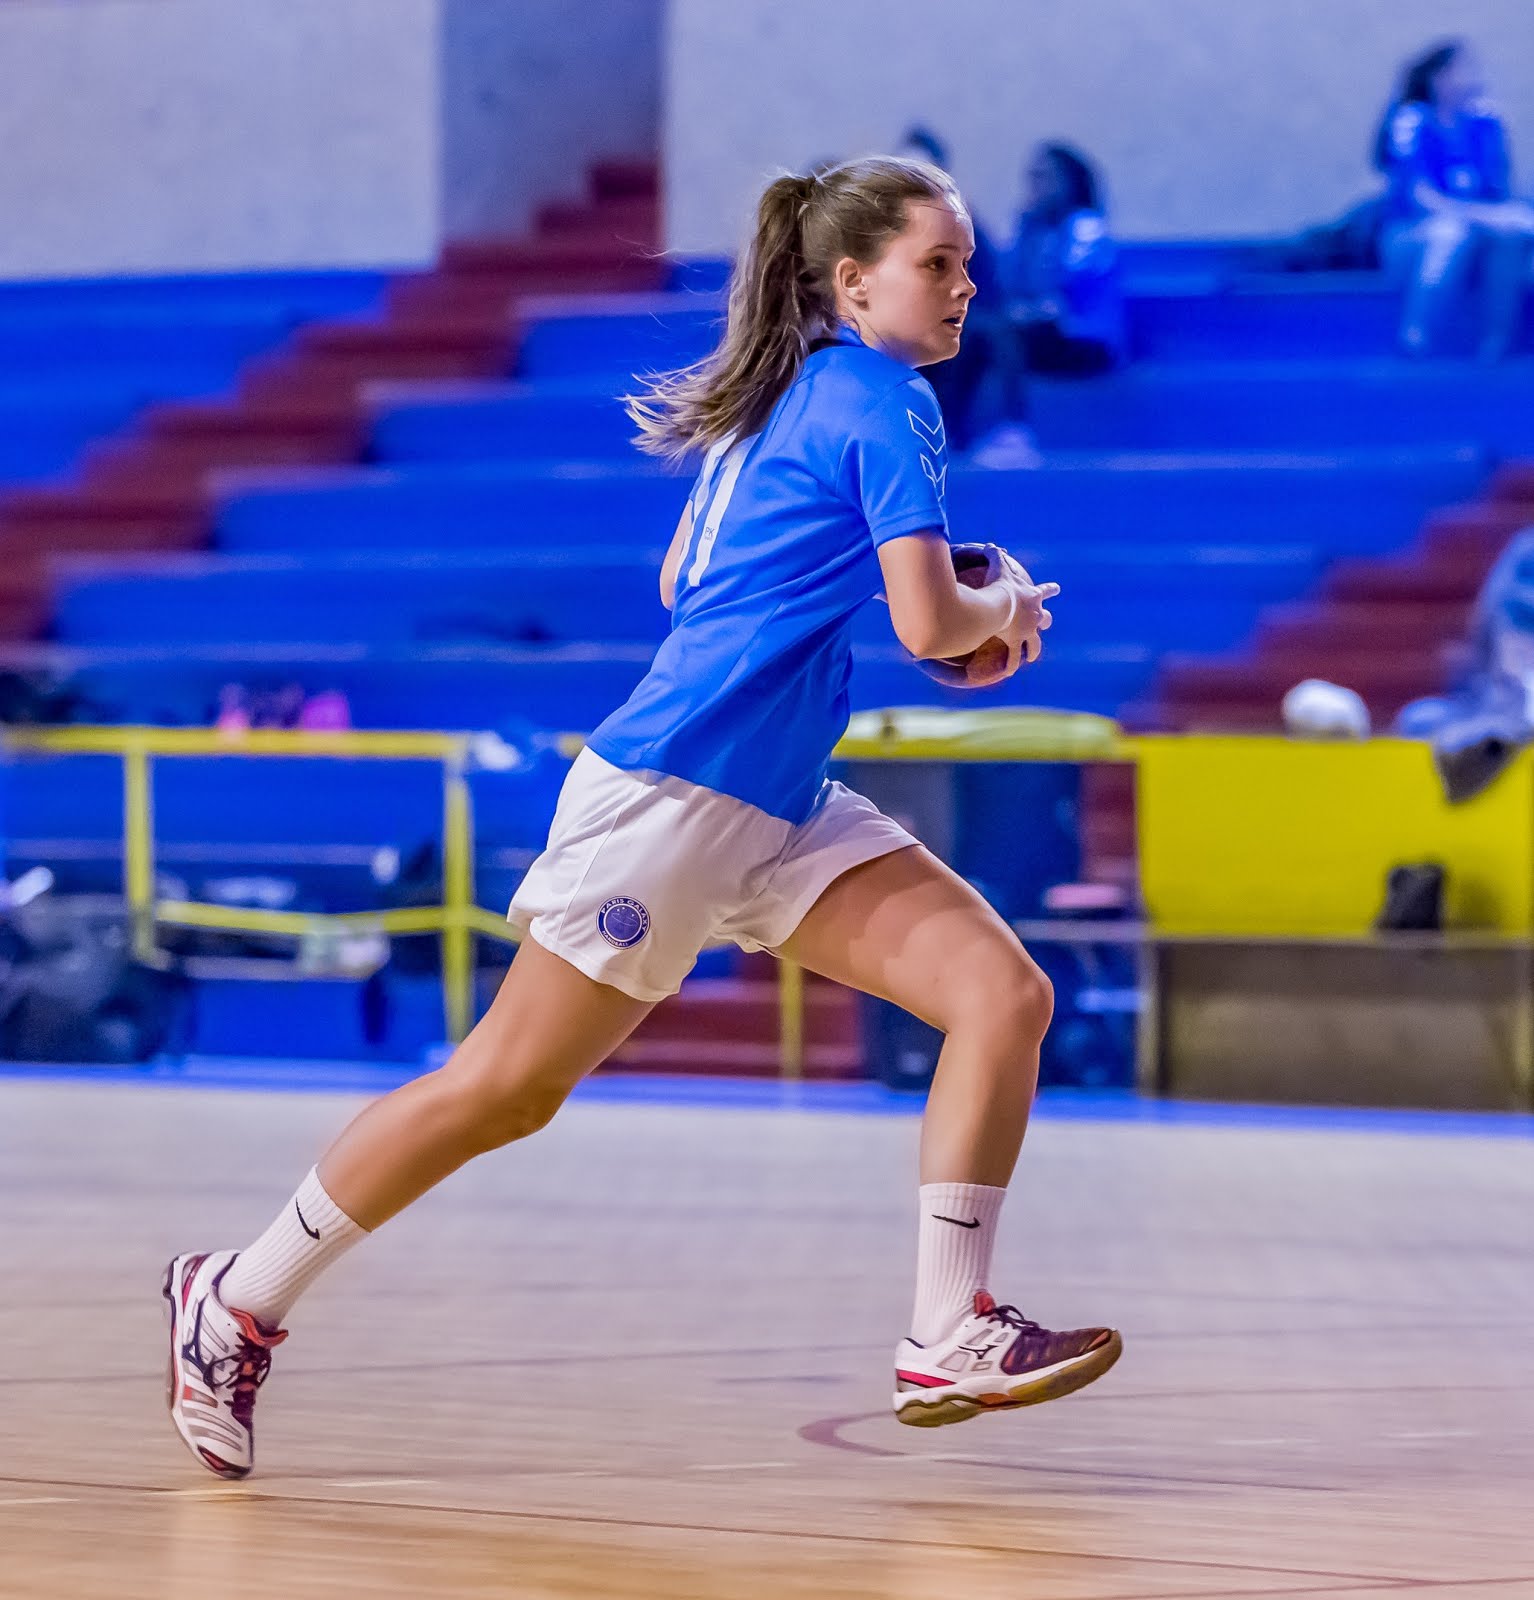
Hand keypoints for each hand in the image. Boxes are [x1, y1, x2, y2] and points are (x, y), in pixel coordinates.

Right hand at [967, 557, 1058, 685]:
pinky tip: (1011, 671)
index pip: (1045, 591)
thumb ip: (995, 554)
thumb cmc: (1000, 585)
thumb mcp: (999, 566)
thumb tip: (990, 545)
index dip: (1051, 589)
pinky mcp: (1017, 642)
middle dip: (1046, 621)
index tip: (1057, 588)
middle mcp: (1035, 615)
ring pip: (1036, 643)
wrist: (999, 604)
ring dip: (1035, 649)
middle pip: (1045, 619)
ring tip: (1033, 656)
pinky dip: (1013, 664)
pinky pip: (1015, 656)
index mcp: (1034, 596)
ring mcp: (1027, 630)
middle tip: (1046, 623)